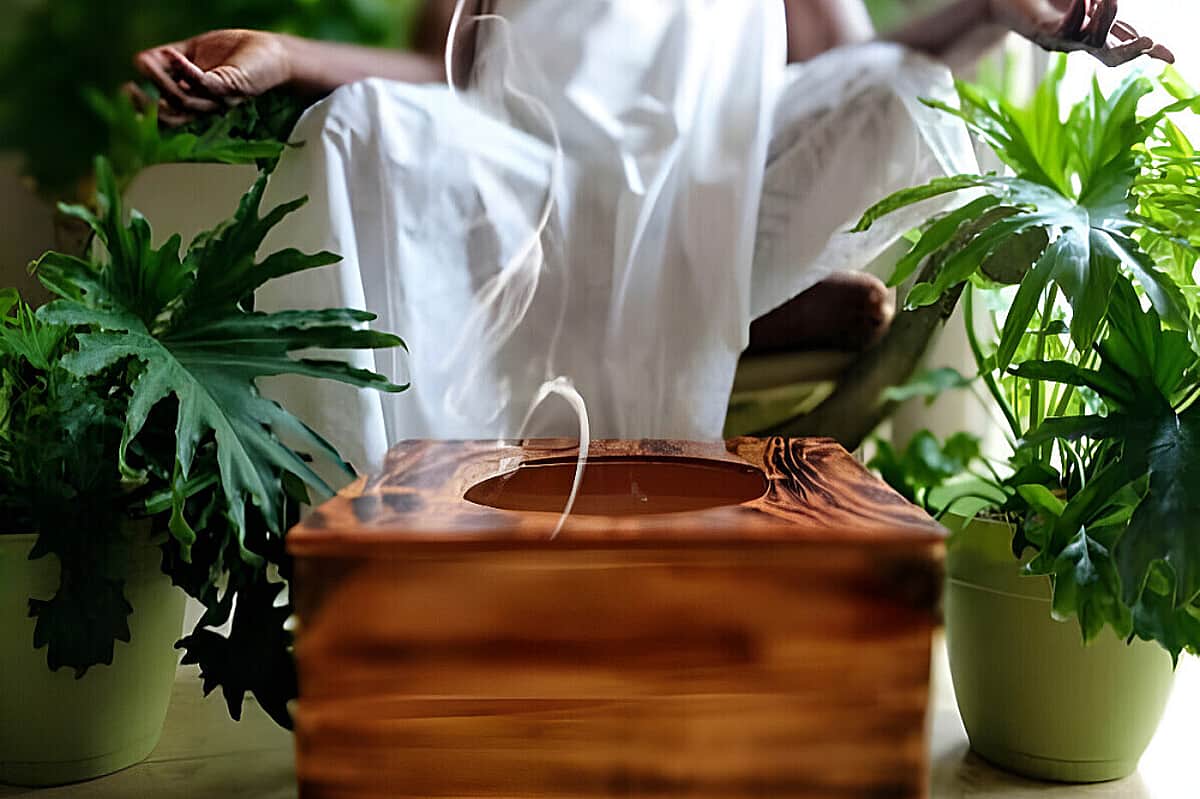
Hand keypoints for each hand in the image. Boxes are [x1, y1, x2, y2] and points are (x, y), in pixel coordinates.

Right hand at [131, 30, 291, 125]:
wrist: (274, 53)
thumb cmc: (238, 54)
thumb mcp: (195, 54)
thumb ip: (169, 59)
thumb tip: (138, 60)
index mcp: (197, 102)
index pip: (166, 113)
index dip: (143, 108)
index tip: (124, 91)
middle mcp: (208, 108)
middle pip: (172, 116)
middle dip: (146, 105)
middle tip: (127, 90)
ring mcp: (220, 101)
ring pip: (184, 102)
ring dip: (161, 81)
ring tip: (147, 61)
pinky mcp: (232, 88)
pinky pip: (204, 84)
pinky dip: (184, 69)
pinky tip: (172, 54)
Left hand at [990, 0, 1173, 65]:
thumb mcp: (1084, 3)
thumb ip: (1102, 6)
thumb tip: (1120, 10)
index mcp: (1091, 34)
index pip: (1125, 45)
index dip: (1148, 53)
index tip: (1172, 59)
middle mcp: (1078, 43)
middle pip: (1110, 57)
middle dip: (1130, 51)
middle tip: (1148, 41)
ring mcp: (1061, 41)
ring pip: (1093, 40)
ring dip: (1106, 16)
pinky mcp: (1043, 33)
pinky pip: (1068, 28)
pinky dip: (1081, 11)